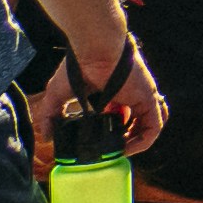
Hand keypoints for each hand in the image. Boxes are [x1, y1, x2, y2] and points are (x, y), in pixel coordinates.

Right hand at [43, 30, 165, 155]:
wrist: (94, 50)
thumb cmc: (79, 66)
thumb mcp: (58, 95)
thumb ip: (51, 115)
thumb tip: (47, 137)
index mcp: (114, 90)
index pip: (121, 113)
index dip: (114, 130)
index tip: (101, 143)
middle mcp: (132, 93)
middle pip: (137, 120)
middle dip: (126, 138)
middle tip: (111, 150)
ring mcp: (142, 95)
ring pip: (150, 123)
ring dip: (136, 141)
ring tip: (119, 151)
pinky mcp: (149, 98)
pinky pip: (155, 125)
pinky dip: (144, 141)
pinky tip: (127, 149)